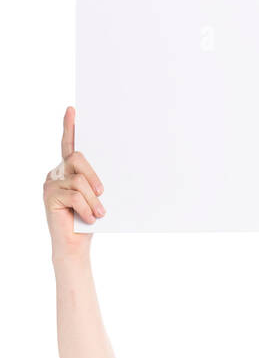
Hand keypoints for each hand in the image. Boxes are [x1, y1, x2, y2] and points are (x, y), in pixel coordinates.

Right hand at [44, 106, 105, 260]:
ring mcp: (51, 183)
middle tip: (103, 192)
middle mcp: (57, 173)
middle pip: (77, 158)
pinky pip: (75, 195)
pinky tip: (90, 219)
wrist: (75, 246)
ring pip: (79, 180)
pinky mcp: (49, 195)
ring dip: (93, 199)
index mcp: (69, 171)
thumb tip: (109, 172)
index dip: (70, 128)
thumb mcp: (96, 197)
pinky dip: (87, 209)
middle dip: (93, 176)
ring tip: (99, 214)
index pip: (69, 146)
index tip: (73, 110)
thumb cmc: (88, 221)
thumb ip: (96, 182)